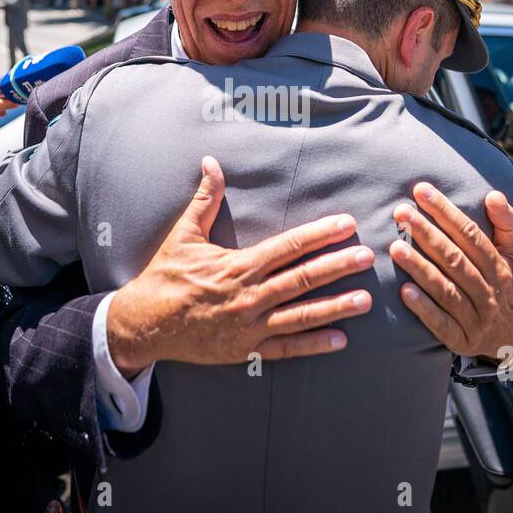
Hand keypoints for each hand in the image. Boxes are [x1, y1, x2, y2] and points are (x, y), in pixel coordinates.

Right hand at [106, 156, 373, 374]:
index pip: (289, 246)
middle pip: (303, 278)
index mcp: (239, 265)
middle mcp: (250, 295)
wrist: (145, 323)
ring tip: (366, 300)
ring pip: (302, 315)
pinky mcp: (247, 350)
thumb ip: (205, 199)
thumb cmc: (166, 276)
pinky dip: (314, 344)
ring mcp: (251, 326)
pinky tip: (341, 340)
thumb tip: (210, 162)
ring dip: (336, 306)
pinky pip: (286, 348)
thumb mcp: (184, 234)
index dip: (320, 234)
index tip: (345, 224)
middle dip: (338, 266)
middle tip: (367, 257)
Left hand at [389, 185, 512, 360]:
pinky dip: (423, 308)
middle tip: (401, 213)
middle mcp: (489, 292)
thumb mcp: (512, 255)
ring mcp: (475, 317)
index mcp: (500, 267)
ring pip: (446, 290)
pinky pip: (441, 324)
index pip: (472, 235)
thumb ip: (507, 223)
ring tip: (395, 248)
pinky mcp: (460, 340)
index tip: (421, 191)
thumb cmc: (501, 285)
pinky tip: (404, 291)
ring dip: (420, 268)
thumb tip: (494, 194)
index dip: (447, 211)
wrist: (508, 338)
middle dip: (427, 234)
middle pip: (456, 260)